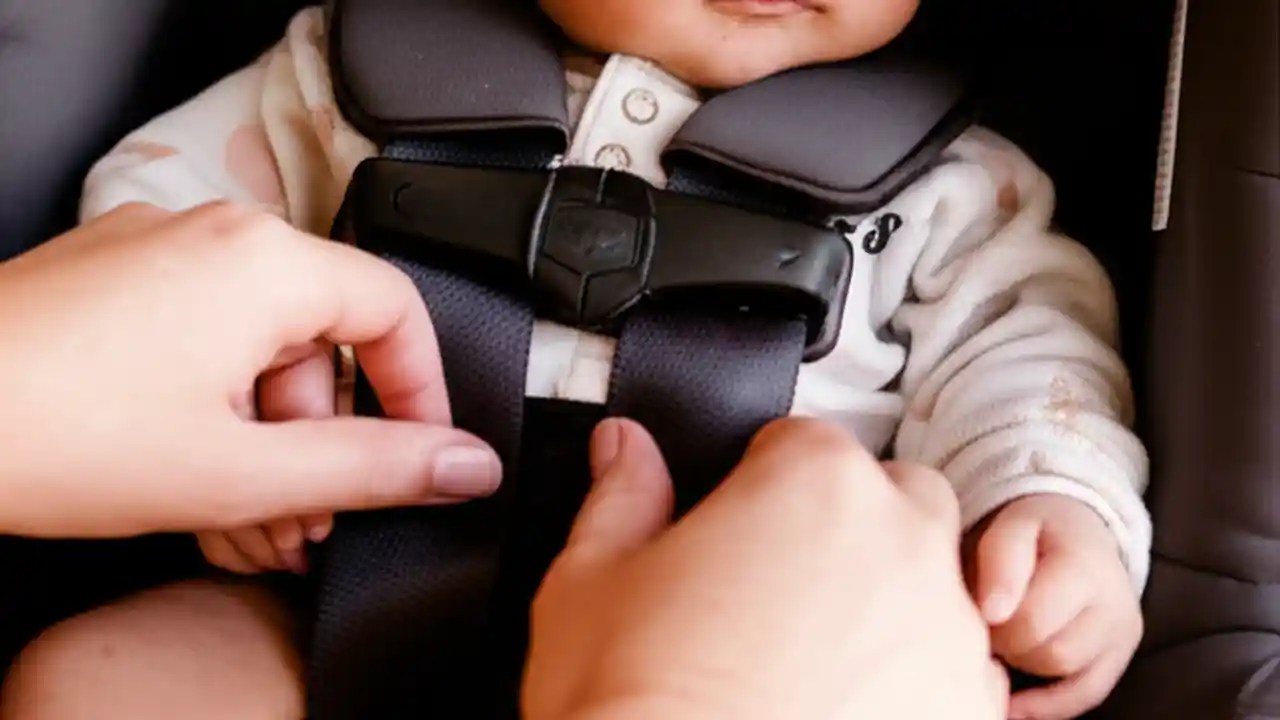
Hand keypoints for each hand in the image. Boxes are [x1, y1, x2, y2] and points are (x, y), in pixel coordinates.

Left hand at [0, 202, 501, 538]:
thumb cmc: (45, 432)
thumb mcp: (241, 472)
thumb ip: (375, 468)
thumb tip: (464, 464)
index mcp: (262, 261)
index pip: (395, 310)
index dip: (422, 391)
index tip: (422, 454)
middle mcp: (213, 238)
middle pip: (319, 344)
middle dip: (321, 445)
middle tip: (305, 520)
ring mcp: (153, 255)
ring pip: (254, 353)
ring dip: (264, 446)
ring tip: (244, 528)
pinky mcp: (109, 285)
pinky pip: (198, 346)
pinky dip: (213, 415)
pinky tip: (198, 491)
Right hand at [525, 417, 1006, 719]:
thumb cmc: (638, 706)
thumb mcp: (591, 583)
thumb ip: (622, 496)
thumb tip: (624, 450)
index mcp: (813, 483)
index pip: (798, 442)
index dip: (755, 482)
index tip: (734, 527)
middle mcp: (902, 541)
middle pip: (888, 497)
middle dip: (842, 525)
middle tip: (776, 584)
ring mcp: (949, 629)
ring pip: (931, 583)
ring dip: (883, 601)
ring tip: (806, 658)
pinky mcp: (970, 711)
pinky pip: (958, 671)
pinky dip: (914, 677)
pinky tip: (846, 705)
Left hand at [968, 494, 1141, 719]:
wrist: (1078, 532)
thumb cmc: (1034, 531)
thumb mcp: (1012, 526)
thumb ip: (1001, 561)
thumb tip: (992, 612)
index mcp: (1084, 563)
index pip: (1032, 617)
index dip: (994, 621)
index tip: (973, 610)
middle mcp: (1113, 602)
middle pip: (1048, 650)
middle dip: (1006, 641)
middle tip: (984, 623)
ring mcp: (1121, 634)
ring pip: (1063, 671)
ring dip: (1022, 661)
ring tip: (1003, 635)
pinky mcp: (1118, 657)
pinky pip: (1085, 695)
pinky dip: (1046, 705)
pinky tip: (1012, 705)